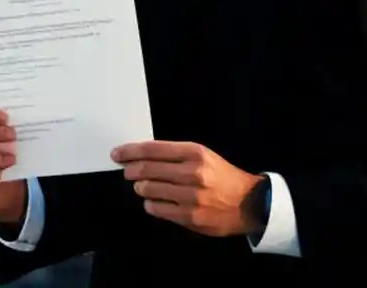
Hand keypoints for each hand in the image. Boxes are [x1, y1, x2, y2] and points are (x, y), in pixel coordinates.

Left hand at [112, 141, 261, 237]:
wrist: (248, 203)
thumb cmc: (222, 177)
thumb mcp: (203, 156)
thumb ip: (174, 155)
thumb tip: (142, 156)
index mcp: (194, 153)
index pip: (152, 149)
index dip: (130, 151)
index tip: (117, 154)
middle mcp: (192, 172)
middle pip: (147, 169)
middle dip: (131, 170)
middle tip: (127, 172)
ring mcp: (190, 196)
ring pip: (149, 190)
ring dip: (141, 188)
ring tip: (143, 187)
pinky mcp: (189, 216)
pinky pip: (157, 209)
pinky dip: (150, 204)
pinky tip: (153, 202)